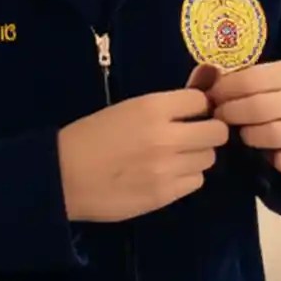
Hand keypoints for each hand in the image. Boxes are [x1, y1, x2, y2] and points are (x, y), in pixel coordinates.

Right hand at [57, 89, 228, 221]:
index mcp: (152, 108)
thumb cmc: (90, 136)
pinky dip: (185, 177)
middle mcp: (166, 136)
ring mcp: (168, 168)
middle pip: (217, 132)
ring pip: (209, 158)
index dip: (197, 107)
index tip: (187, 113)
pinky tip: (164, 174)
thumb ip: (165, 104)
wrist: (64, 175)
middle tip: (189, 136)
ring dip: (195, 156)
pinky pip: (195, 181)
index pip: (201, 101)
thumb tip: (205, 85)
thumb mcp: (126, 109)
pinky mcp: (166, 194)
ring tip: (172, 157)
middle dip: (206, 132)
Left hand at [207, 61, 280, 175]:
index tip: (212, 98)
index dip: (224, 90)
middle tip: (220, 119)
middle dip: (232, 114)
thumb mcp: (251, 84)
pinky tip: (267, 154)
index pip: (250, 78)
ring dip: (250, 136)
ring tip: (242, 134)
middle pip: (260, 107)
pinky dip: (273, 160)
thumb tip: (206, 70)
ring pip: (274, 134)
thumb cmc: (268, 100)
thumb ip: (222, 79)